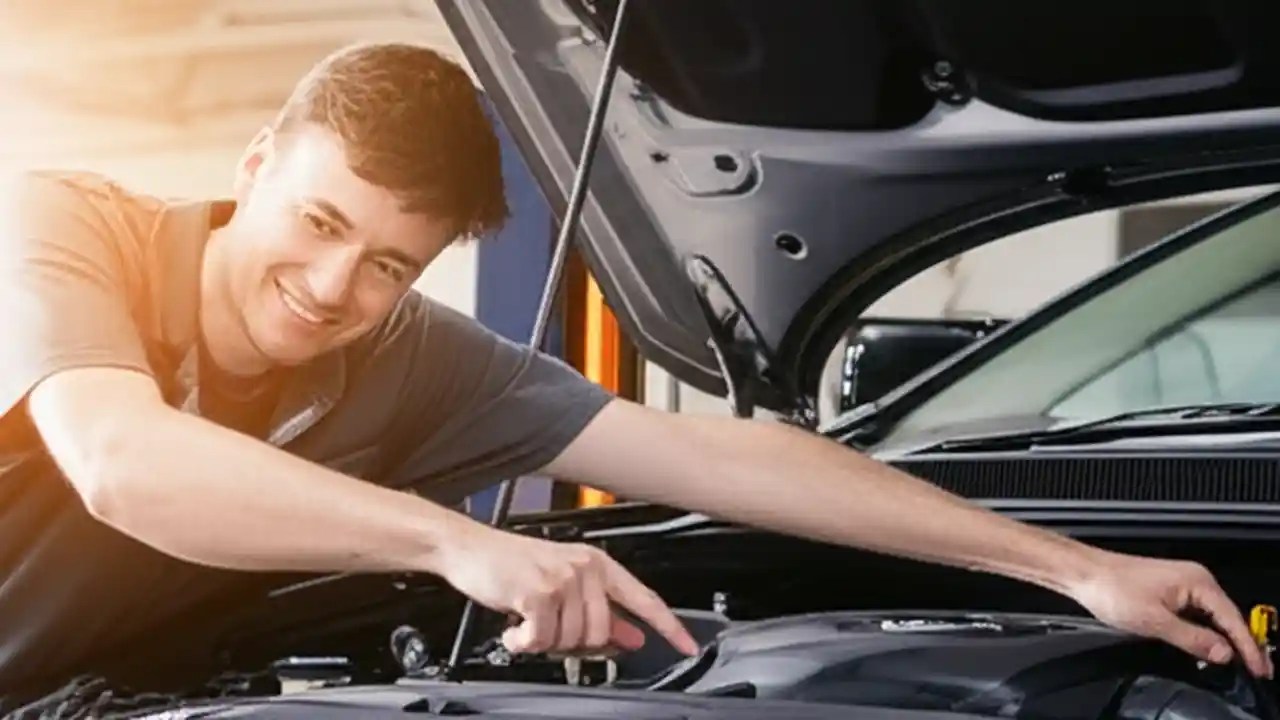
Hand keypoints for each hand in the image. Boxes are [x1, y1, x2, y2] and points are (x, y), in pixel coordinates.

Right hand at [438, 525, 698, 656]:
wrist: (469, 549)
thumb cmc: (513, 566)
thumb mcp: (562, 585)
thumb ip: (600, 611)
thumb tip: (632, 637)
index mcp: (598, 564)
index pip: (644, 598)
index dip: (669, 626)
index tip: (688, 646)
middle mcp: (586, 568)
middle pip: (601, 634)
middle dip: (570, 643)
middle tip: (545, 628)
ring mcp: (563, 579)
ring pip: (571, 641)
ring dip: (543, 641)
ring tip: (526, 620)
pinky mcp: (539, 593)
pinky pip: (542, 641)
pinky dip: (523, 642)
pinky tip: (514, 626)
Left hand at [1069, 551, 1272, 677]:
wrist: (1084, 573)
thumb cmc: (1112, 589)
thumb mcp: (1155, 621)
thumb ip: (1193, 639)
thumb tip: (1224, 653)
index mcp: (1197, 581)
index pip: (1233, 618)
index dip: (1249, 646)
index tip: (1260, 668)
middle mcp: (1195, 579)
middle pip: (1228, 616)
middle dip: (1242, 644)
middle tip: (1256, 669)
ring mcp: (1182, 583)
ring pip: (1213, 616)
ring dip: (1224, 638)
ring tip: (1239, 663)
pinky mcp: (1170, 590)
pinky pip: (1198, 613)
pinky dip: (1207, 631)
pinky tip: (1208, 646)